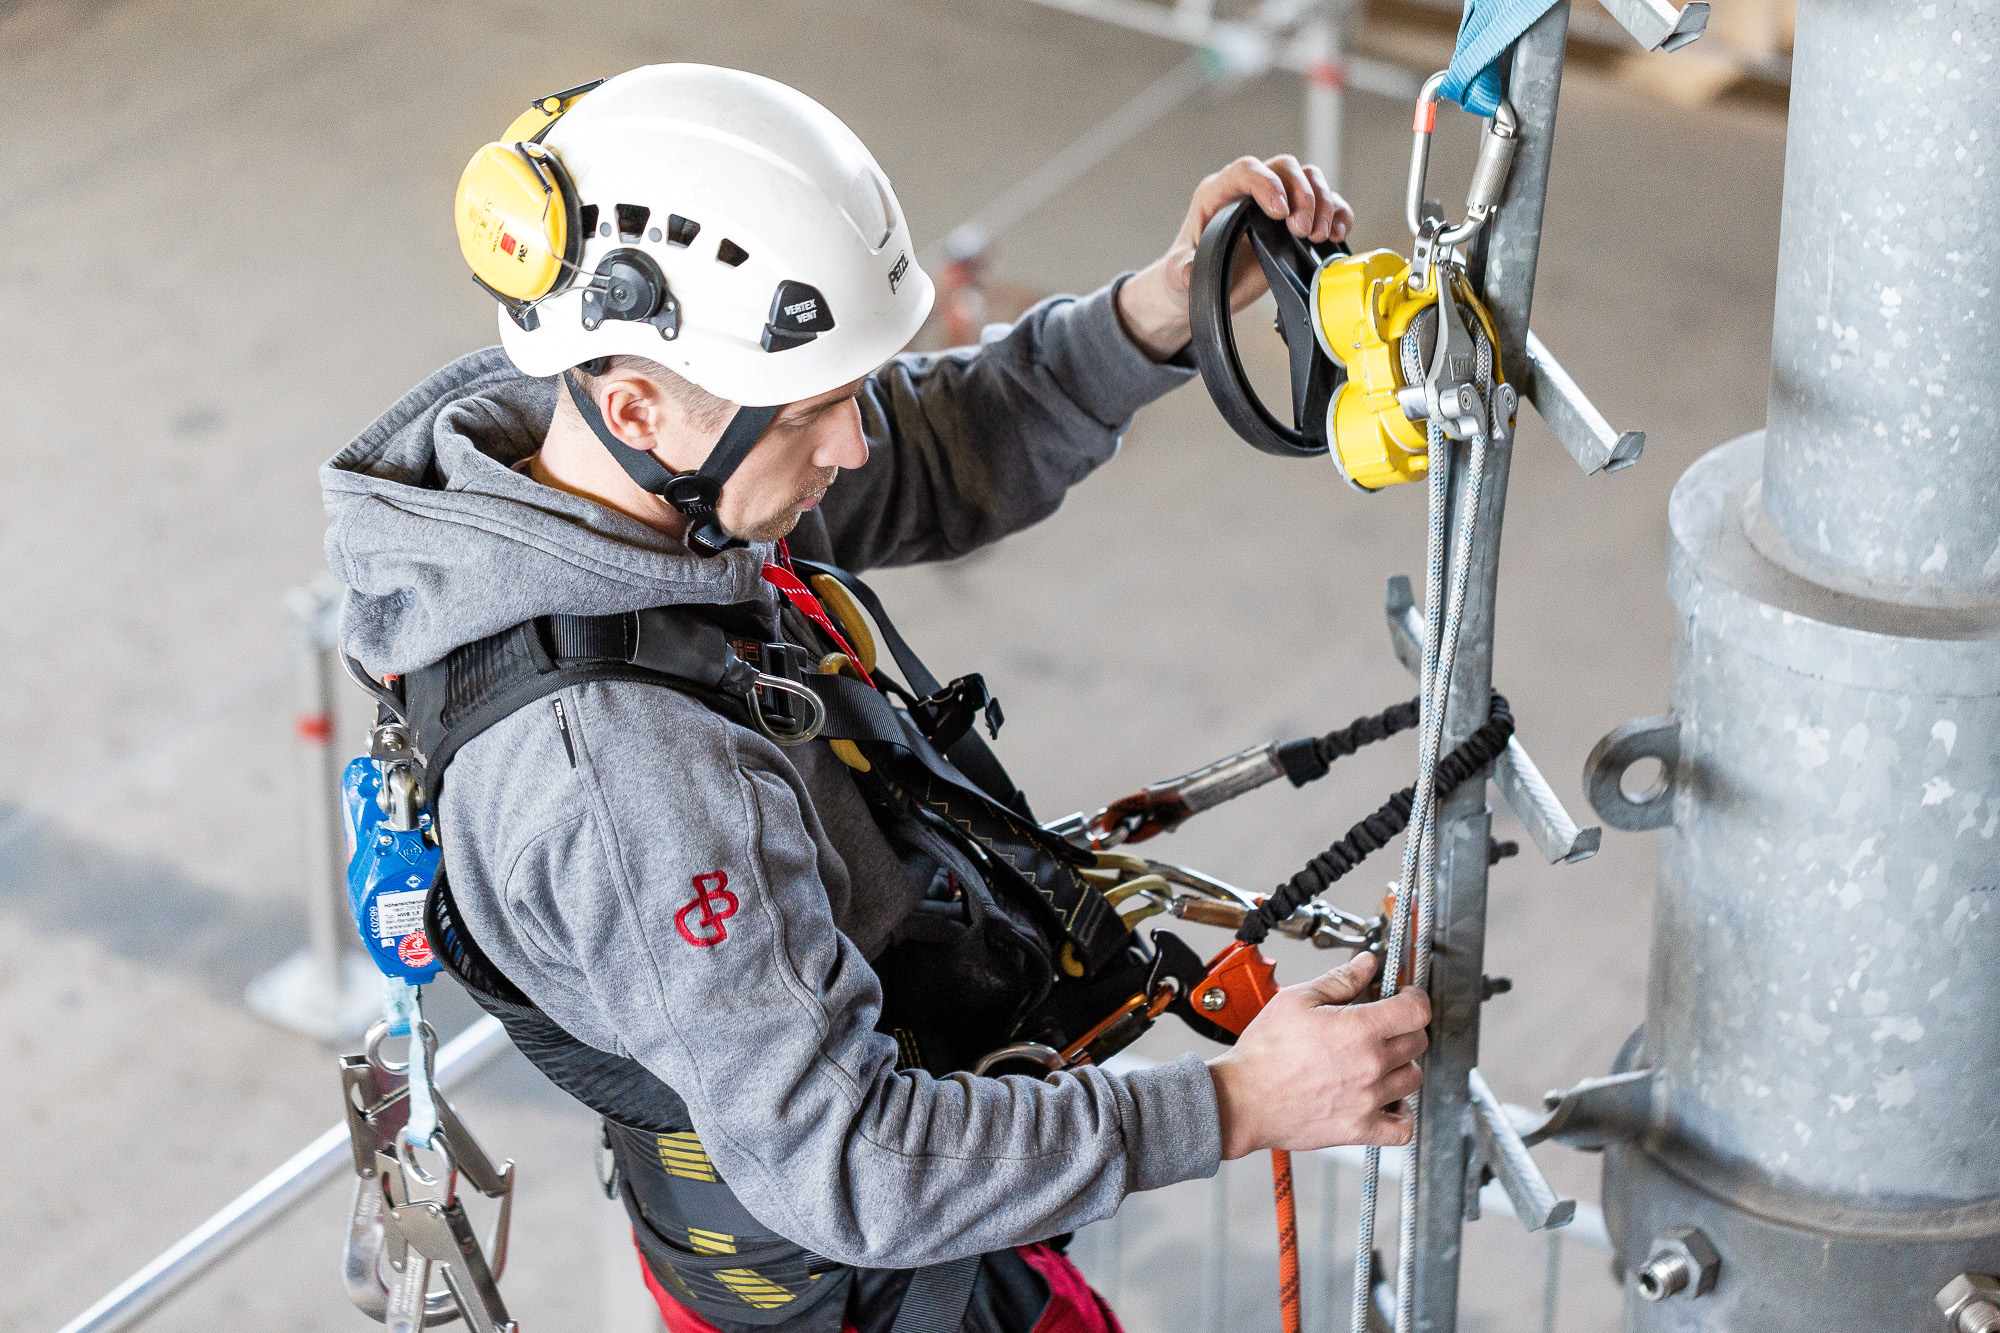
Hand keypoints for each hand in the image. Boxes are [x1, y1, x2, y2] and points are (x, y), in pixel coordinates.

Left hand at [1115, 154, 1353, 361]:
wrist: (1200, 287)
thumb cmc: (1188, 272)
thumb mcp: (1177, 274)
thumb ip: (1180, 271)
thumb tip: (1187, 272)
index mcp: (1218, 193)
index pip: (1246, 170)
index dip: (1266, 184)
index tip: (1280, 212)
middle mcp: (1250, 191)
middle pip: (1286, 168)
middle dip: (1301, 195)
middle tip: (1301, 230)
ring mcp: (1275, 203)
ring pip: (1309, 179)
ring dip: (1322, 203)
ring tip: (1319, 236)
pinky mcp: (1295, 221)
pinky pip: (1326, 203)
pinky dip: (1338, 213)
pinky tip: (1337, 234)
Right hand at [1206, 953, 1429, 1158]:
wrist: (1242, 1099)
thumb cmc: (1264, 1051)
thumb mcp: (1297, 1000)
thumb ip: (1340, 980)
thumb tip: (1367, 965)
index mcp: (1359, 1029)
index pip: (1416, 1010)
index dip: (1415, 997)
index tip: (1405, 997)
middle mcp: (1371, 1064)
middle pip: (1418, 1041)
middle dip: (1405, 1027)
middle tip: (1384, 1025)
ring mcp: (1369, 1100)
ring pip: (1413, 1078)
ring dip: (1403, 1065)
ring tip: (1380, 1060)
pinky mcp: (1360, 1128)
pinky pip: (1403, 1128)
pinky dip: (1402, 1114)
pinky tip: (1388, 1100)